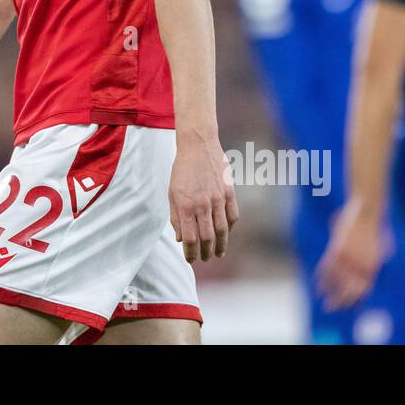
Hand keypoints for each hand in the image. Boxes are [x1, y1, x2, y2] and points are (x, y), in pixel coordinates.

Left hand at [168, 135, 238, 262]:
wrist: (198, 145)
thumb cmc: (182, 170)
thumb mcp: (172, 193)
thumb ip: (176, 217)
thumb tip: (179, 238)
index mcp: (186, 206)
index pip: (190, 238)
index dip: (190, 253)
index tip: (190, 259)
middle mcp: (203, 205)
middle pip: (207, 238)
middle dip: (206, 253)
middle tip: (204, 259)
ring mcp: (218, 199)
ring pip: (222, 230)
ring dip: (220, 246)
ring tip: (218, 254)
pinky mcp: (230, 192)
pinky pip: (232, 216)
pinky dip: (230, 228)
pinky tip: (226, 234)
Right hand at [316, 198, 385, 310]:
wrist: (367, 213)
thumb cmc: (376, 229)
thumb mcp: (380, 249)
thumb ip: (372, 262)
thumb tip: (369, 273)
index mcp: (372, 267)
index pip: (364, 290)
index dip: (357, 300)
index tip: (352, 308)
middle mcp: (360, 265)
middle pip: (349, 289)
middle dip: (340, 301)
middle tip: (331, 308)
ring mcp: (348, 257)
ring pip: (336, 280)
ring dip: (328, 291)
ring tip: (322, 298)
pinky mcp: (337, 248)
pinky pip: (327, 266)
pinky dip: (322, 276)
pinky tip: (318, 283)